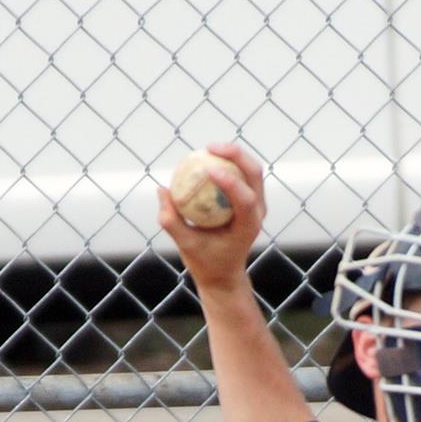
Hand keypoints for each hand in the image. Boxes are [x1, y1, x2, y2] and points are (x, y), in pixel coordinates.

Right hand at [157, 142, 266, 293]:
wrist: (224, 273)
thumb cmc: (206, 262)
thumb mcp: (186, 246)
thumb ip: (172, 221)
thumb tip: (162, 190)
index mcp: (248, 227)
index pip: (246, 200)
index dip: (230, 181)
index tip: (208, 169)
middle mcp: (258, 212)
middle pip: (254, 174)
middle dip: (235, 155)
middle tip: (209, 148)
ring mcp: (257, 204)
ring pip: (251, 170)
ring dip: (232, 154)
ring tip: (208, 148)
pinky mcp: (250, 199)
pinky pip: (240, 174)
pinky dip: (226, 163)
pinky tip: (207, 157)